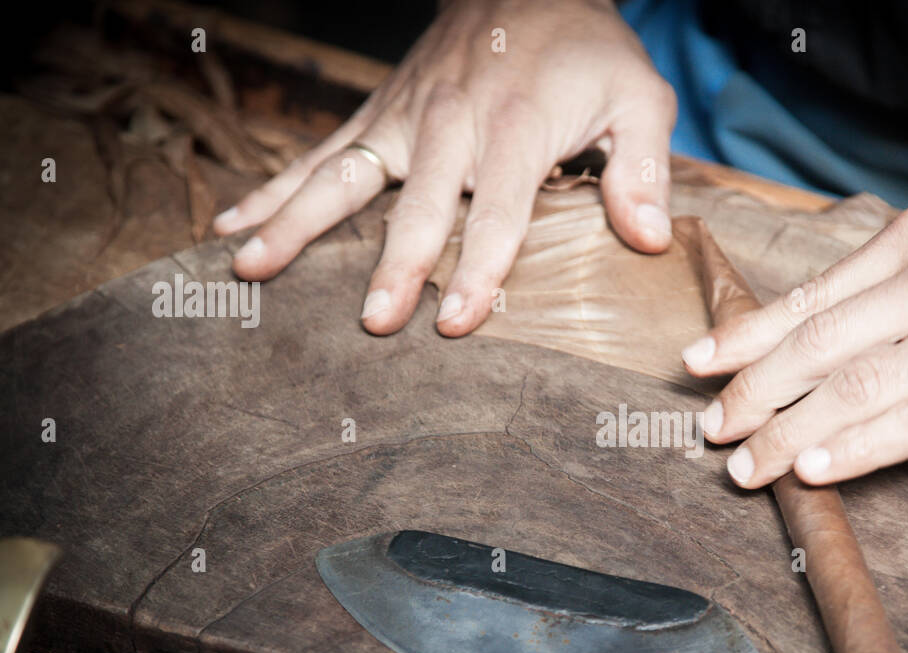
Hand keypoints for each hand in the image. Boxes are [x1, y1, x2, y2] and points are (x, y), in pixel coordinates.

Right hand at [214, 0, 675, 335]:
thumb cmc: (587, 50)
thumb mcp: (639, 96)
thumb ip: (645, 169)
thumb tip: (648, 240)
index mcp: (516, 126)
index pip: (497, 210)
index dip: (478, 270)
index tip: (457, 323)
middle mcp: (450, 121)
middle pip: (417, 203)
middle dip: (394, 265)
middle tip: (372, 321)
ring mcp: (405, 116)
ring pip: (343, 173)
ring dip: (296, 222)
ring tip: (248, 267)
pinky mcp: (379, 113)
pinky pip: (320, 152)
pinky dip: (276, 187)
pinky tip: (235, 223)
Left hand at [681, 203, 907, 486]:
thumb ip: (892, 288)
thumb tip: (805, 338)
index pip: (811, 297)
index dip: (746, 337)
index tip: (696, 366)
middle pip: (819, 344)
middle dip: (752, 391)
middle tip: (710, 429)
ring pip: (858, 388)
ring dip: (789, 431)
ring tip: (747, 465)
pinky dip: (858, 449)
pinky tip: (817, 470)